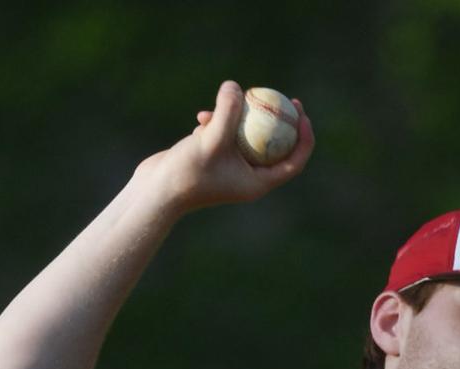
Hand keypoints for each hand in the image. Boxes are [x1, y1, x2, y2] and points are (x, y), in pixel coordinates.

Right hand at [133, 80, 314, 214]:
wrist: (156, 191)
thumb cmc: (187, 173)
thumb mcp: (210, 139)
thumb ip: (226, 113)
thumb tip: (235, 86)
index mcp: (259, 183)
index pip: (293, 161)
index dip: (303, 137)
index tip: (300, 112)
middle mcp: (249, 178)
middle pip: (275, 146)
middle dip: (279, 121)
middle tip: (282, 97)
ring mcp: (231, 168)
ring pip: (247, 136)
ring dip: (238, 117)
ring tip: (221, 106)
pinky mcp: (215, 159)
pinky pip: (225, 135)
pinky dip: (217, 122)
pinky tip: (201, 118)